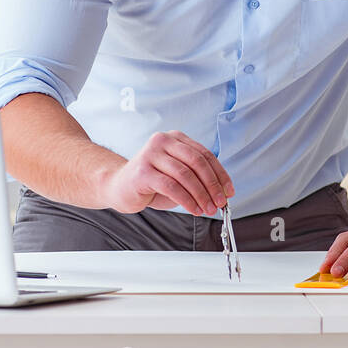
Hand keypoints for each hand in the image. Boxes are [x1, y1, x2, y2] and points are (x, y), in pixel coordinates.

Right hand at [102, 130, 233, 215]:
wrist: (118, 186)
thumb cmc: (151, 182)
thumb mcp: (177, 176)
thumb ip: (196, 178)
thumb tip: (221, 192)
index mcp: (175, 138)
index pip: (205, 154)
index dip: (220, 173)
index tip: (229, 191)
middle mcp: (163, 141)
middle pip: (197, 162)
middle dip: (212, 184)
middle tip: (220, 202)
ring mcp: (151, 154)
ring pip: (185, 175)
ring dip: (201, 195)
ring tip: (207, 209)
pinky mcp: (143, 171)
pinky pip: (172, 186)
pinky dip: (187, 200)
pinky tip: (193, 209)